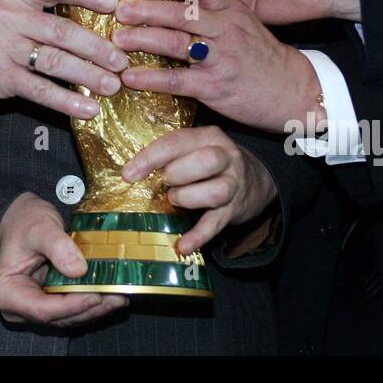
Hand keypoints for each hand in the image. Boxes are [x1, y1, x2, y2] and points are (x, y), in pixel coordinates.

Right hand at [0, 0, 128, 117]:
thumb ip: (30, 9)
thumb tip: (80, 20)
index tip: (115, 4)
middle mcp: (7, 15)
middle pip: (63, 29)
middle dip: (98, 46)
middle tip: (122, 60)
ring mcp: (1, 46)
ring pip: (56, 60)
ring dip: (90, 75)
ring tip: (113, 86)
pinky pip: (40, 89)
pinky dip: (67, 100)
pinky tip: (87, 109)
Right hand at [0, 193, 127, 325]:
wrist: (22, 219)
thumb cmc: (25, 222)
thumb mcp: (40, 227)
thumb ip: (58, 246)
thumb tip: (79, 269)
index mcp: (7, 292)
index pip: (42, 309)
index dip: (71, 305)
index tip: (96, 294)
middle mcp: (20, 308)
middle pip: (58, 317)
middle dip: (90, 308)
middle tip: (118, 296)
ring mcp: (36, 307)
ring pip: (69, 317)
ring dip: (96, 309)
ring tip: (120, 296)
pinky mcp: (51, 302)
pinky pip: (73, 308)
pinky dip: (93, 303)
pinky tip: (112, 295)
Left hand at [113, 0, 322, 132]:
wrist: (292, 90)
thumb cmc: (259, 55)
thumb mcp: (243, 23)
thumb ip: (214, 10)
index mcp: (232, 10)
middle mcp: (226, 30)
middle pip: (182, 14)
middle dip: (147, 10)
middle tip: (120, 8)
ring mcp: (220, 58)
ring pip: (175, 43)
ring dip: (142, 39)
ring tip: (117, 38)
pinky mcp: (214, 86)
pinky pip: (177, 80)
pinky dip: (150, 78)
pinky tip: (130, 76)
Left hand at [122, 126, 275, 254]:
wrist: (254, 180)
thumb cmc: (210, 162)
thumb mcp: (195, 146)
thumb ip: (170, 153)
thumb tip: (132, 170)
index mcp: (209, 137)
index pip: (178, 142)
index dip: (150, 158)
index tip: (128, 174)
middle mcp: (226, 157)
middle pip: (205, 162)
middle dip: (177, 174)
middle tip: (164, 182)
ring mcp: (234, 184)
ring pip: (216, 191)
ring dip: (188, 198)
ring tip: (175, 200)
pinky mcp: (234, 210)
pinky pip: (216, 224)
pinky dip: (198, 236)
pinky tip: (183, 245)